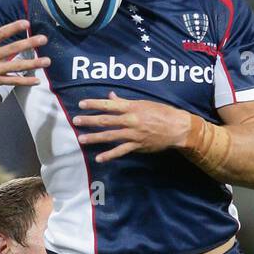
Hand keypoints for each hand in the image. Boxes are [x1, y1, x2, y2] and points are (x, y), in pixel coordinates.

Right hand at [0, 20, 49, 92]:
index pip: (0, 34)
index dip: (14, 28)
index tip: (26, 23)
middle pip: (12, 49)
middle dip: (29, 44)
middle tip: (43, 39)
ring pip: (16, 67)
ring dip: (33, 64)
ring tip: (46, 61)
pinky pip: (13, 82)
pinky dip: (25, 81)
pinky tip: (36, 79)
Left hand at [73, 90, 191, 162]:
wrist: (177, 128)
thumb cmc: (162, 113)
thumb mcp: (143, 103)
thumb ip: (125, 102)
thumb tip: (111, 96)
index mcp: (131, 107)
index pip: (109, 104)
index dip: (94, 104)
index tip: (81, 104)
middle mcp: (130, 120)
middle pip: (106, 120)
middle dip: (89, 121)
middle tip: (75, 121)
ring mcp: (133, 134)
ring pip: (110, 136)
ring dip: (95, 138)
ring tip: (81, 139)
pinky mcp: (137, 145)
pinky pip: (121, 151)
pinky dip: (110, 155)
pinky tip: (99, 158)